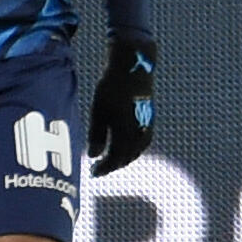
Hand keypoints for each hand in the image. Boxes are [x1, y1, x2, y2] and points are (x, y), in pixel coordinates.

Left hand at [87, 37, 155, 174]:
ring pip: (135, 152)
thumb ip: (96, 136)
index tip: (92, 173)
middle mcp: (140, 134)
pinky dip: (132, 150)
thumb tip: (93, 156)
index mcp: (126, 133)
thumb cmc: (112, 88)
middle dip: (112, 165)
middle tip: (98, 169)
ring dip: (123, 159)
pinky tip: (124, 147)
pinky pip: (142, 143)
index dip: (103, 168)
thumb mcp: (98, 112)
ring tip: (110, 160)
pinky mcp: (150, 121)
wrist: (133, 68)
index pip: (115, 159)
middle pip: (126, 158)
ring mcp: (147, 127)